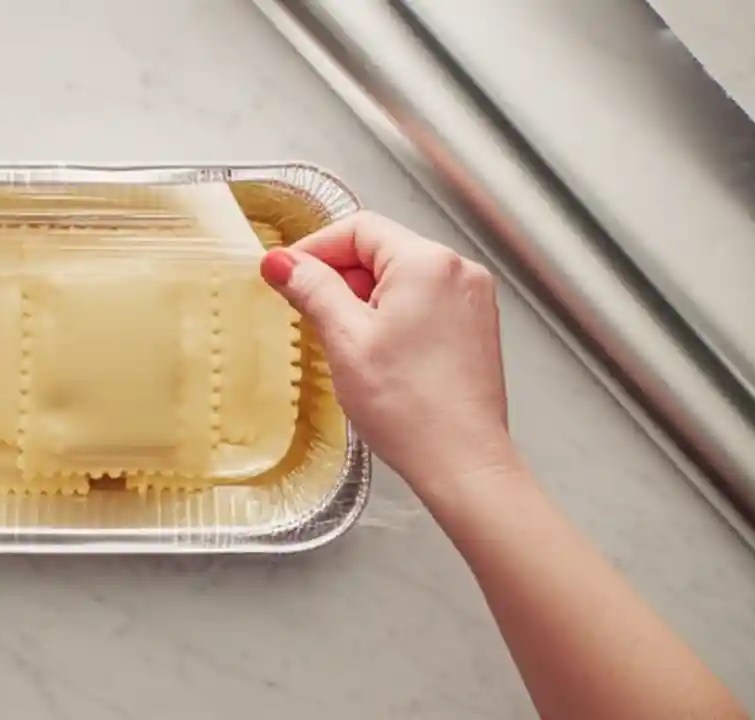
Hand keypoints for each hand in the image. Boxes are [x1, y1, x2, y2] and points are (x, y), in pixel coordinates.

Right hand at [261, 211, 512, 491]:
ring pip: (401, 277)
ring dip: (363, 298)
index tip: (287, 275)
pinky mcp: (474, 326)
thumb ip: (312, 290)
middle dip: (339, 277)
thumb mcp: (345, 340)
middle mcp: (457, 270)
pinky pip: (423, 301)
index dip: (315, 249)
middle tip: (308, 313)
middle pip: (381, 250)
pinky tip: (376, 353)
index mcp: (426, 263)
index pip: (358, 229)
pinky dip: (391, 315)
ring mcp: (471, 298)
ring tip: (344, 342)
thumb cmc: (411, 408)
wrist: (462, 462)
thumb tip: (280, 262)